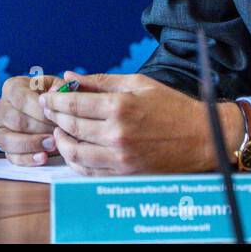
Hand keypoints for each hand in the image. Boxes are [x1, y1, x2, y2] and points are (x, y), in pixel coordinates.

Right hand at [0, 73, 67, 165]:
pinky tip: (43, 157)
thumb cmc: (50, 96)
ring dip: (32, 144)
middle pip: (16, 121)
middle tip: (58, 133)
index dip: (40, 111)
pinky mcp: (4, 146)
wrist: (44, 109)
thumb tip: (57, 93)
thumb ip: (59, 88)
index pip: (21, 99)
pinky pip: (10, 156)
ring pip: (7, 140)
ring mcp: (0, 127)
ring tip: (52, 145)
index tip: (57, 118)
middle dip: (40, 129)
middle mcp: (2, 107)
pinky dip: (27, 159)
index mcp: (12, 87)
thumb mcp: (56, 86)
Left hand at [39, 71, 244, 175]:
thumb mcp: (139, 84)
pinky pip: (88, 172)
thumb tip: (71, 76)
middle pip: (70, 126)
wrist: (203, 138)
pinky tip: (74, 149)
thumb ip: (102, 81)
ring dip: (61, 140)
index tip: (46, 97)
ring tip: (59, 130)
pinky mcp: (124, 175)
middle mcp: (117, 135)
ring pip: (74, 152)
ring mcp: (119, 159)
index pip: (73, 104)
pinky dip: (75, 161)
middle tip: (48, 110)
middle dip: (54, 117)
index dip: (55, 100)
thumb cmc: (173, 108)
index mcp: (120, 107)